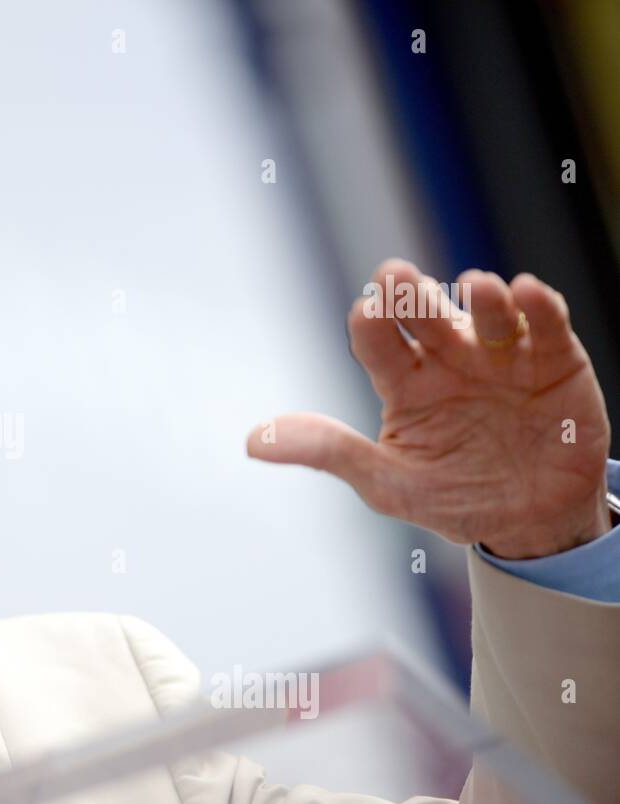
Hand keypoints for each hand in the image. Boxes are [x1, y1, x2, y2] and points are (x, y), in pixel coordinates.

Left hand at [246, 259, 611, 559]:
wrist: (530, 524)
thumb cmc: (452, 497)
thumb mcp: (386, 483)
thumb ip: (329, 454)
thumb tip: (252, 441)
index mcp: (404, 382)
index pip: (378, 342)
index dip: (372, 324)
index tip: (365, 312)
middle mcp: (449, 358)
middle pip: (426, 315)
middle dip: (412, 294)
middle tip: (397, 276)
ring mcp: (501, 356)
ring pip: (486, 312)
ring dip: (480, 295)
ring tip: (472, 286)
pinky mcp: (554, 361)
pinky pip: (546, 325)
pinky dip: (538, 305)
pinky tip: (525, 291)